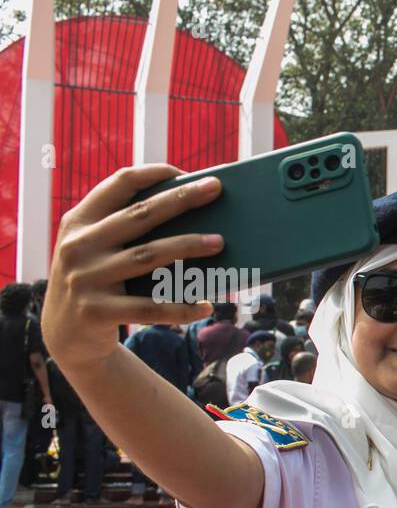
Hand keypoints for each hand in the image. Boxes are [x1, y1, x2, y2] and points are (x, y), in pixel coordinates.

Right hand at [43, 165, 222, 370]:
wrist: (64, 335)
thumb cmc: (96, 283)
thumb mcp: (94, 250)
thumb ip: (123, 230)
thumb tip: (187, 212)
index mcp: (78, 222)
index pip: (117, 184)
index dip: (153, 174)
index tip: (185, 172)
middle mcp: (79, 245)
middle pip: (140, 215)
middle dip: (181, 199)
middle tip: (215, 189)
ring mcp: (86, 279)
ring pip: (149, 256)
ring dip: (189, 246)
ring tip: (220, 241)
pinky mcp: (97, 311)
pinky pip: (149, 308)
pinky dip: (181, 308)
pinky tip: (206, 305)